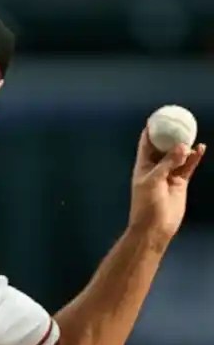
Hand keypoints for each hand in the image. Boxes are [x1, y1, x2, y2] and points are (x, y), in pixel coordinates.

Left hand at [128, 128, 204, 243]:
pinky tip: (201, 148)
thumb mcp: (153, 181)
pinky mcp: (180, 182)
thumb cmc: (147, 204)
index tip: (159, 117)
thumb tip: (182, 146)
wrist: (155, 226)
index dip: (152, 130)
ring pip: (179, 156)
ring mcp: (169, 174)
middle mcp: (156, 167)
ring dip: (185, 146)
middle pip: (164, 147)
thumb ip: (167, 163)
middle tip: (182, 122)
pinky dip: (194, 158)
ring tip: (193, 133)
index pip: (146, 143)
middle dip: (172, 135)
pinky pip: (188, 166)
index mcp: (143, 165)